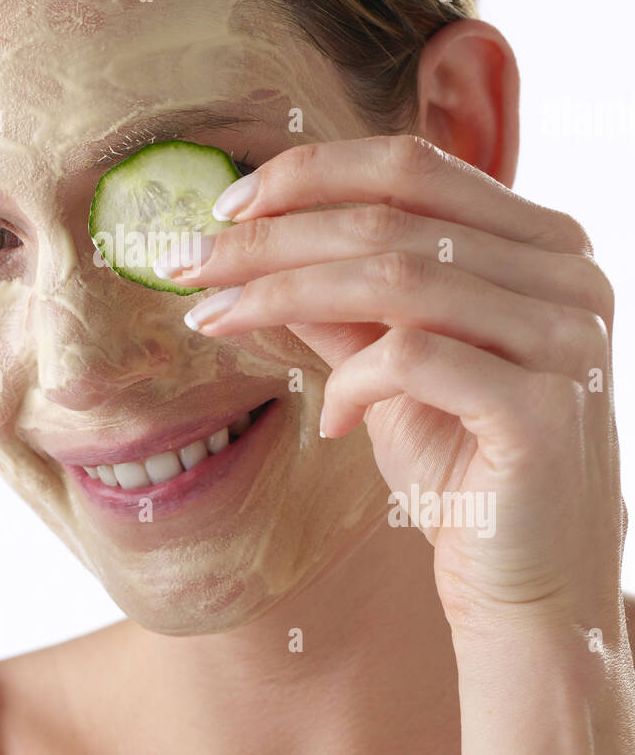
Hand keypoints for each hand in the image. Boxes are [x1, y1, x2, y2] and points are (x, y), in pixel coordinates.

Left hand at [160, 134, 624, 632]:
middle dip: (270, 238)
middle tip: (186, 263)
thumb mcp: (392, 365)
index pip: (411, 168)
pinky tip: (330, 420)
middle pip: (390, 218)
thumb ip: (341, 299)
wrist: (530, 587)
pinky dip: (352, 382)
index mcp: (539, 241)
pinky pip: (415, 359)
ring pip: (396, 278)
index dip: (308, 174)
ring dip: (282, 294)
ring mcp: (567, 337)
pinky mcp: (546, 407)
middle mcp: (568, 274)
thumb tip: (249, 238)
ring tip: (213, 320)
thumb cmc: (463, 468)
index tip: (223, 206)